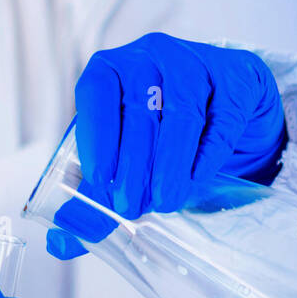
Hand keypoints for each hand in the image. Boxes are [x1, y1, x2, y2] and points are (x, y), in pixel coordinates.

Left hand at [48, 33, 286, 258]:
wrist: (226, 109)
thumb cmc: (161, 133)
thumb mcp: (123, 159)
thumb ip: (92, 199)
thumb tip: (60, 242)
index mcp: (111, 68)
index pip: (96, 93)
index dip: (96, 135)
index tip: (98, 179)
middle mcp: (150, 55)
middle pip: (140, 110)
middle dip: (133, 164)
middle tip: (129, 207)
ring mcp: (196, 61)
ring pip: (181, 112)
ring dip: (169, 162)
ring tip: (164, 201)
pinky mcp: (236, 78)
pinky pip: (221, 118)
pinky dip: (207, 154)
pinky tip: (195, 180)